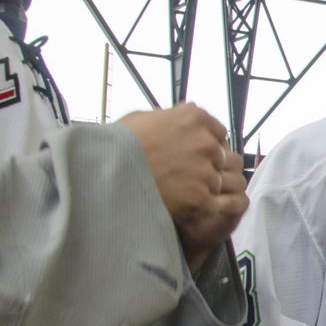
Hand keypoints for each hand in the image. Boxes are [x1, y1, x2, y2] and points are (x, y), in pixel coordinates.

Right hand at [120, 104, 247, 272]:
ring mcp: (205, 171)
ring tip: (189, 193)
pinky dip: (213, 207)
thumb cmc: (115, 147)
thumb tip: (173, 117)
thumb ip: (167, 117)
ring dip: (208, 186)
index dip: (207, 144)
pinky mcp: (201, 198)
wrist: (103, 176)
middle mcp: (205, 142)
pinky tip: (201, 208)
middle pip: (221, 156)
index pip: (217, 132)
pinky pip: (222, 203)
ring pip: (221, 180)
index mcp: (194, 118)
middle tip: (191, 175)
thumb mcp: (141, 119)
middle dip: (209, 165)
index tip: (198, 153)